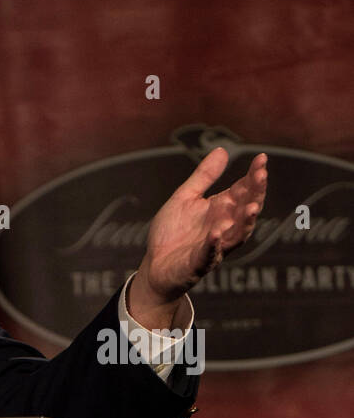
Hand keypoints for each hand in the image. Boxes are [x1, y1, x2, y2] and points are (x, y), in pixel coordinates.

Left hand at [128, 146, 266, 328]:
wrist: (155, 266)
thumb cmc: (172, 233)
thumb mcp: (185, 198)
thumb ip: (204, 177)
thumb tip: (222, 150)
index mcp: (222, 209)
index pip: (244, 190)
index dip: (254, 176)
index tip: (261, 159)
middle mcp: (224, 227)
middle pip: (246, 209)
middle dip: (255, 194)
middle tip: (261, 176)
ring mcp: (214, 247)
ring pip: (236, 234)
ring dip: (245, 221)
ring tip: (252, 207)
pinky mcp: (198, 264)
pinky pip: (208, 255)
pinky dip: (213, 245)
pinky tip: (217, 233)